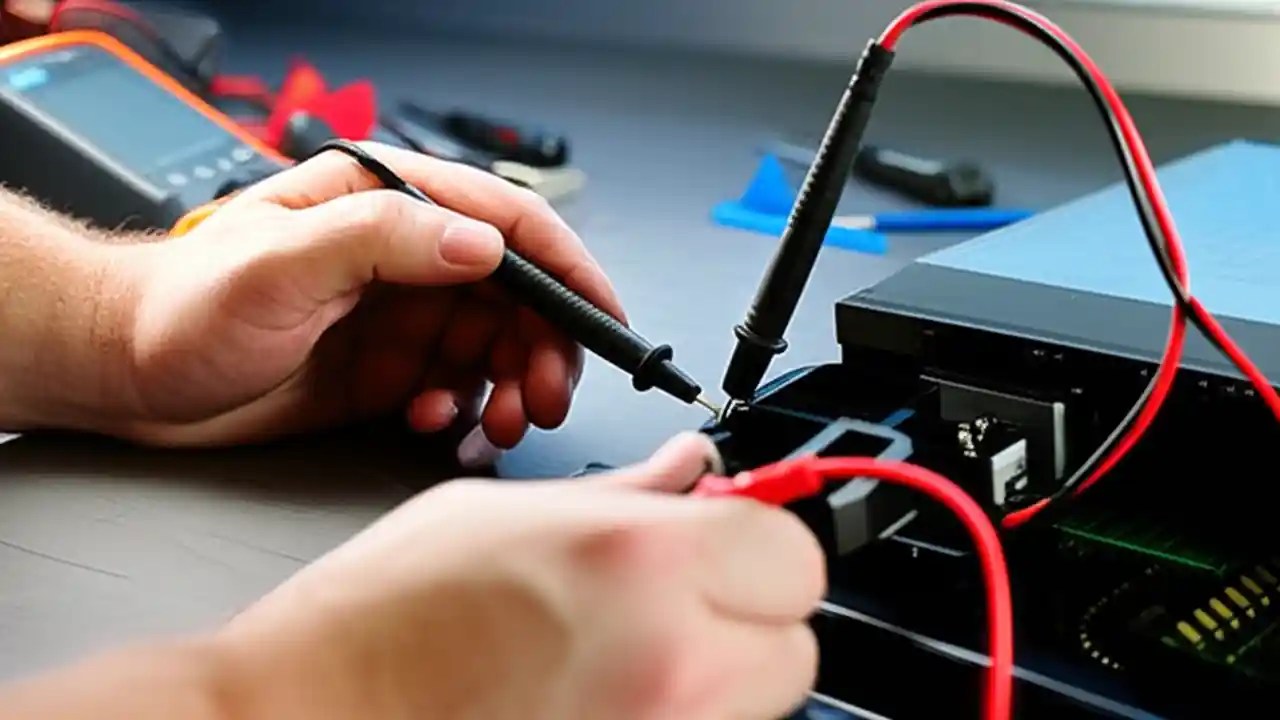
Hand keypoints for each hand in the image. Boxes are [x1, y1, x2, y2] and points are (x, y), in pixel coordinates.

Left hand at [119, 142, 623, 453]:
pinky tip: (433, 423)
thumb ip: (381, 240)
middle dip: (545, 348)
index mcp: (387, 203)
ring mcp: (403, 313)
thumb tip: (479, 243)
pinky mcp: (393, 366)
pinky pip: (462, 387)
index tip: (603, 319)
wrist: (133, 374)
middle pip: (518, 293)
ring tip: (501, 421)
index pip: (506, 222)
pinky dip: (466, 413)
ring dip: (513, 386)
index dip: (568, 269)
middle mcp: (406, 256)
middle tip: (542, 399)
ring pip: (499, 346)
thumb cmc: (185, 305)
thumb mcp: (279, 263)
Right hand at [215, 432, 825, 719]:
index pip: (796, 554)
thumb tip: (694, 468)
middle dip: (747, 617)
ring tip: (626, 654)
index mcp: (640, 565)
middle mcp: (670, 666)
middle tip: (675, 603)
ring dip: (721, 674)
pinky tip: (605, 697)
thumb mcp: (504, 512)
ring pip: (761, 704)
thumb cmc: (378, 623)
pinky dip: (680, 718)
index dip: (761, 543)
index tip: (731, 543)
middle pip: (795, 643)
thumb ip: (626, 493)